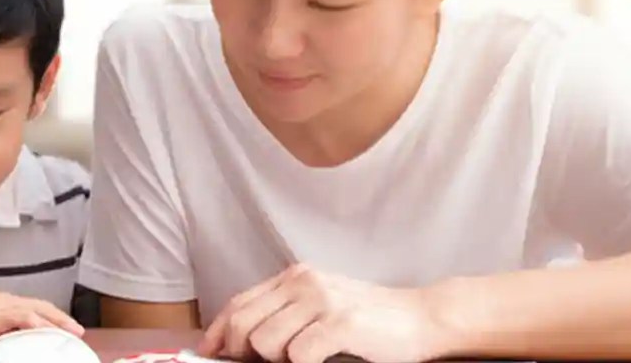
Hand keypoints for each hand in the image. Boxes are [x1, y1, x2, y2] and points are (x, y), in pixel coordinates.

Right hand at [0, 291, 83, 348]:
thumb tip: (4, 338)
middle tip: (78, 331)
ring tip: (73, 333)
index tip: (64, 326)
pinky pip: (24, 318)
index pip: (30, 306)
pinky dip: (39, 324)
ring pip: (37, 310)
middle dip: (61, 318)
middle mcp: (2, 299)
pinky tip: (49, 332)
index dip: (49, 316)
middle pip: (41, 306)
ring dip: (57, 321)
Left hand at [198, 264, 449, 362]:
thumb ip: (284, 314)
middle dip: (243, 352)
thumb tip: (239, 340)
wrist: (421, 317)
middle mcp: (304, 283)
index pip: (239, 303)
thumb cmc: (370, 320)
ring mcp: (322, 301)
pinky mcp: (340, 323)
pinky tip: (320, 361)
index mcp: (295, 277)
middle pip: (244, 324)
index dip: (219, 331)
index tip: (209, 352)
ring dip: (278, 361)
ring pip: (265, 343)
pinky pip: (298, 355)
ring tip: (304, 359)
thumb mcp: (320, 305)